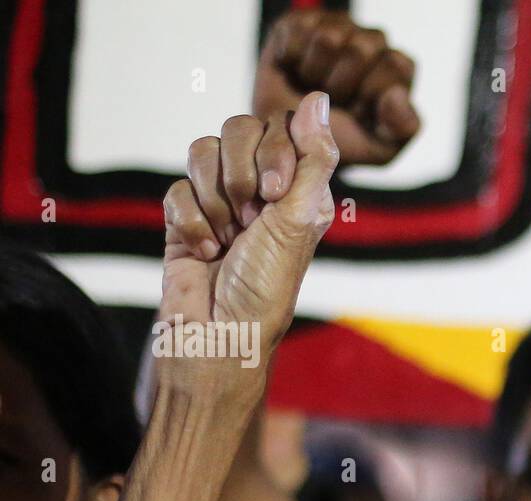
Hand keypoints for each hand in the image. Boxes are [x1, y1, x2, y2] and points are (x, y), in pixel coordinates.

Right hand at [159, 92, 337, 407]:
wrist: (217, 337)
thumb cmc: (267, 290)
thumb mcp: (298, 221)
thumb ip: (312, 158)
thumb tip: (318, 97)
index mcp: (300, 189)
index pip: (282, 125)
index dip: (272, 150)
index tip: (273, 193)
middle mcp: (263, 190)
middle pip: (237, 128)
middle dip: (239, 174)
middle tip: (249, 220)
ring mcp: (222, 201)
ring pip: (201, 152)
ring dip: (214, 201)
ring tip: (227, 240)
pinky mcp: (184, 217)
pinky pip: (176, 187)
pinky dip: (189, 222)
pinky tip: (203, 252)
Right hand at [253, 10, 419, 167]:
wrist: (292, 140)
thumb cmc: (342, 140)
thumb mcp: (380, 146)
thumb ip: (402, 126)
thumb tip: (396, 95)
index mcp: (398, 67)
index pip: (394, 64)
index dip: (370, 94)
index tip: (359, 112)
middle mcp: (372, 41)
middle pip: (360, 49)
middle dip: (341, 86)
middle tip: (333, 101)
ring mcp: (338, 27)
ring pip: (328, 39)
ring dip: (315, 73)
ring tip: (313, 87)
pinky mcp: (302, 21)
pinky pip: (297, 33)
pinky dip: (291, 59)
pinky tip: (294, 70)